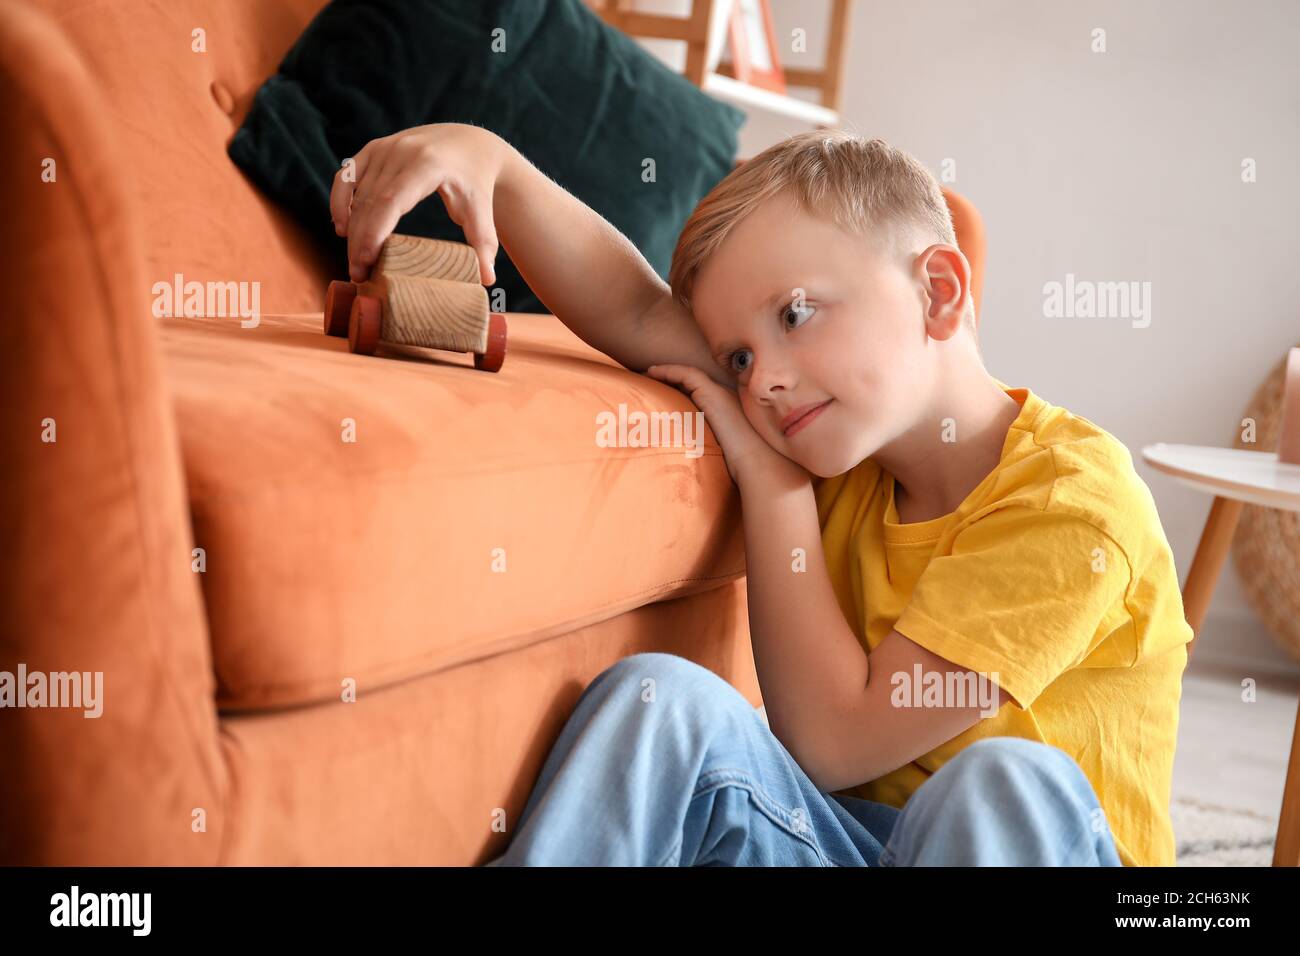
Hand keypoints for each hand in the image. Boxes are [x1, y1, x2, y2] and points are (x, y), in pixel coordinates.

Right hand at [329, 123, 505, 285]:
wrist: (471, 144)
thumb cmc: (476, 182)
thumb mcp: (482, 211)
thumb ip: (484, 245)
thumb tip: (486, 279)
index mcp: (427, 165)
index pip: (390, 202)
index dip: (374, 232)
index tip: (367, 262)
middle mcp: (401, 152)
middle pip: (369, 202)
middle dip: (360, 240)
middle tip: (359, 275)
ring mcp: (384, 148)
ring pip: (357, 193)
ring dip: (351, 228)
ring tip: (355, 262)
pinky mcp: (374, 149)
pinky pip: (347, 176)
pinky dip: (340, 201)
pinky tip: (342, 228)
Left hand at [645, 364, 810, 493]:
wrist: (758, 463)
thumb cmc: (744, 466)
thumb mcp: (722, 452)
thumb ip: (709, 446)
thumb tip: (687, 458)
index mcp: (729, 408)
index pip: (701, 391)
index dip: (681, 387)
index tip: (663, 388)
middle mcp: (726, 395)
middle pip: (694, 381)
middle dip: (673, 377)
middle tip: (650, 377)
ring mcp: (721, 392)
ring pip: (689, 374)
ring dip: (667, 371)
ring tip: (648, 372)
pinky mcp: (713, 394)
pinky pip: (687, 375)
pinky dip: (670, 371)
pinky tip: (653, 372)